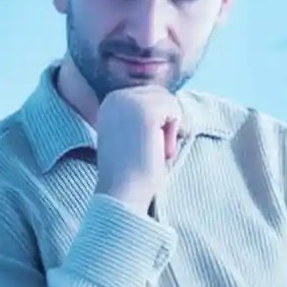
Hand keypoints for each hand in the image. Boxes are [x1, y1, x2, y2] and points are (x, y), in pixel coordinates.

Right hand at [93, 86, 181, 212]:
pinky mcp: (146, 111)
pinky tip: (162, 149)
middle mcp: (117, 96)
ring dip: (171, 127)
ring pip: (169, 101)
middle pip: (161, 94)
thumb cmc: (131, 171)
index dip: (159, 120)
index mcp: (111, 101)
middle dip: (166, 121)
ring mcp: (130, 101)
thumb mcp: (132, 134)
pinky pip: (174, 108)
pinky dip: (176, 130)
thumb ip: (143, 116)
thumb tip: (172, 102)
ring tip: (157, 150)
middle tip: (155, 149)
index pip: (150, 95)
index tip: (145, 144)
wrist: (122, 192)